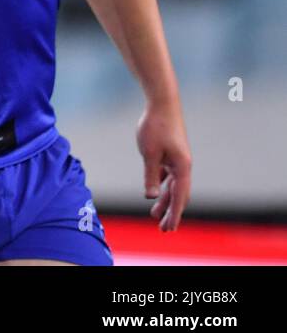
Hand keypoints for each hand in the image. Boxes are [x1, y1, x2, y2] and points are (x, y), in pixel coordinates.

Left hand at [136, 101, 191, 230]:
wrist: (162, 103)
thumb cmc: (155, 126)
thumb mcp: (150, 152)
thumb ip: (150, 175)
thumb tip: (150, 196)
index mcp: (182, 167)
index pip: (178, 197)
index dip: (173, 214)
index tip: (168, 228)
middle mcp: (183, 166)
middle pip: (178, 195)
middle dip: (170, 212)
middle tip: (163, 229)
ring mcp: (177, 160)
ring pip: (171, 186)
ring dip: (164, 201)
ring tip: (155, 215)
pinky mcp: (170, 154)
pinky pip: (167, 176)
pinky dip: (161, 186)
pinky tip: (154, 193)